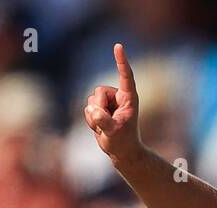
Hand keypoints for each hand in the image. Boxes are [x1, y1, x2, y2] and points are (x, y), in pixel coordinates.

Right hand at [83, 43, 141, 165]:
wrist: (120, 151)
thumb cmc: (123, 142)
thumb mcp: (113, 133)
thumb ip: (103, 121)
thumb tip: (93, 112)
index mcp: (129, 98)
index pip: (125, 76)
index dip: (121, 61)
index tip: (118, 46)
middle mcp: (119, 97)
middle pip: (99, 91)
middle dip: (98, 107)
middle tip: (106, 123)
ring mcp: (108, 102)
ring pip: (91, 100)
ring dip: (94, 116)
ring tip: (105, 127)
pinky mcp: (99, 107)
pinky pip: (87, 108)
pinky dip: (90, 120)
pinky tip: (99, 127)